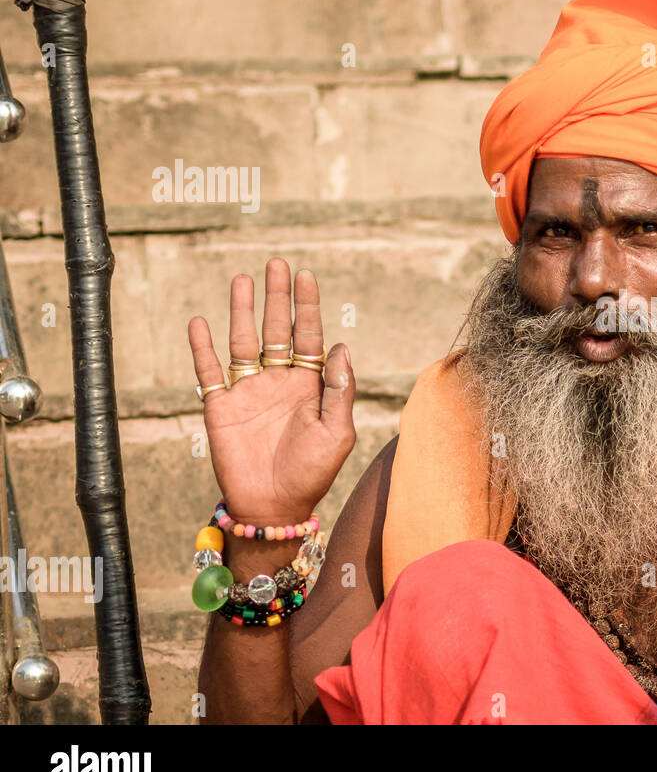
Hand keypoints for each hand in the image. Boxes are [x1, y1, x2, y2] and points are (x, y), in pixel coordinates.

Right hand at [188, 258, 355, 526]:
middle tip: (276, 264)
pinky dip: (202, 347)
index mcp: (310, 385)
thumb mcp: (337, 432)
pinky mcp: (220, 406)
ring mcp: (248, 391)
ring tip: (243, 280)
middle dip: (277, 298)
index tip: (306, 276)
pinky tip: (200, 321)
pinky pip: (208, 371)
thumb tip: (341, 346)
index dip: (307, 306)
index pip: (309, 336)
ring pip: (243, 342)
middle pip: (276, 329)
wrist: (274, 506)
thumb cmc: (312, 473)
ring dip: (242, 312)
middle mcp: (279, 381)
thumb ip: (339, 390)